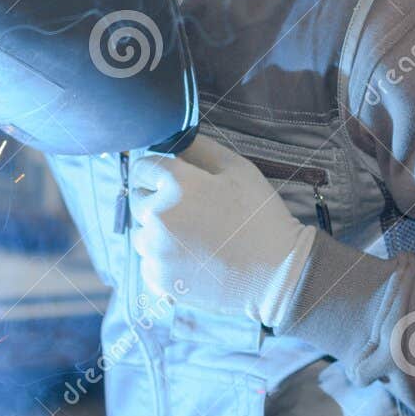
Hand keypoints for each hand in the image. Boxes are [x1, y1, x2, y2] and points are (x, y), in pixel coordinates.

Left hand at [127, 134, 316, 326]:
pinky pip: (148, 261)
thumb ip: (200, 148)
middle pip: (138, 198)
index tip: (173, 181)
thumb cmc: (260, 217)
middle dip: (157, 199)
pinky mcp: (158, 277)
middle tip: (192, 211)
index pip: (142, 166)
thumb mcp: (238, 169)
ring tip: (194, 237)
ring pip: (141, 232)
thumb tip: (174, 138)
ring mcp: (155, 249)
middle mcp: (158, 215)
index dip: (158, 171)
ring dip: (159, 231)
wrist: (276, 274)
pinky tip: (193, 258)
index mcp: (176, 184)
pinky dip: (164, 259)